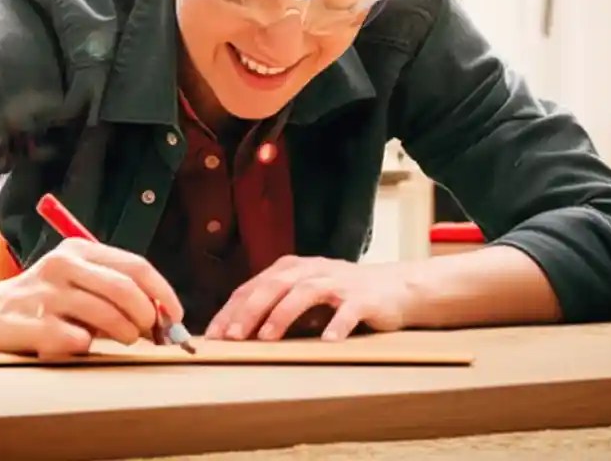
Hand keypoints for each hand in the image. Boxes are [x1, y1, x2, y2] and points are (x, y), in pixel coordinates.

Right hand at [0, 238, 183, 359]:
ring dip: (125, 335)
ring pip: (108, 316)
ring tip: (122, 341)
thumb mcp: (76, 283)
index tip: (176, 315)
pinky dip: (88, 347)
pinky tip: (78, 344)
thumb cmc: (42, 302)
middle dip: (147, 316)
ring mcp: (46, 293)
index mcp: (78, 250)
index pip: (135, 266)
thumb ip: (114, 292)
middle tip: (149, 334)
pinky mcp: (32, 323)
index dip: (163, 292)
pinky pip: (79, 340)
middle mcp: (63, 265)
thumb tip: (161, 316)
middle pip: (126, 289)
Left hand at [205, 255, 412, 341]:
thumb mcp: (305, 295)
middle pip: (274, 286)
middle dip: (249, 311)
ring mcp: (338, 282)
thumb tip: (237, 333)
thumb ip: (277, 307)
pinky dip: (337, 325)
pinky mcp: (363, 297)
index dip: (232, 310)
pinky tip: (327, 341)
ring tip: (266, 338)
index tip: (214, 335)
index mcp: (293, 269)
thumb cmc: (342, 296)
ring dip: (282, 315)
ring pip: (305, 292)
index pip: (254, 287)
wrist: (396, 288)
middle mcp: (312, 270)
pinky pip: (348, 310)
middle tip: (232, 337)